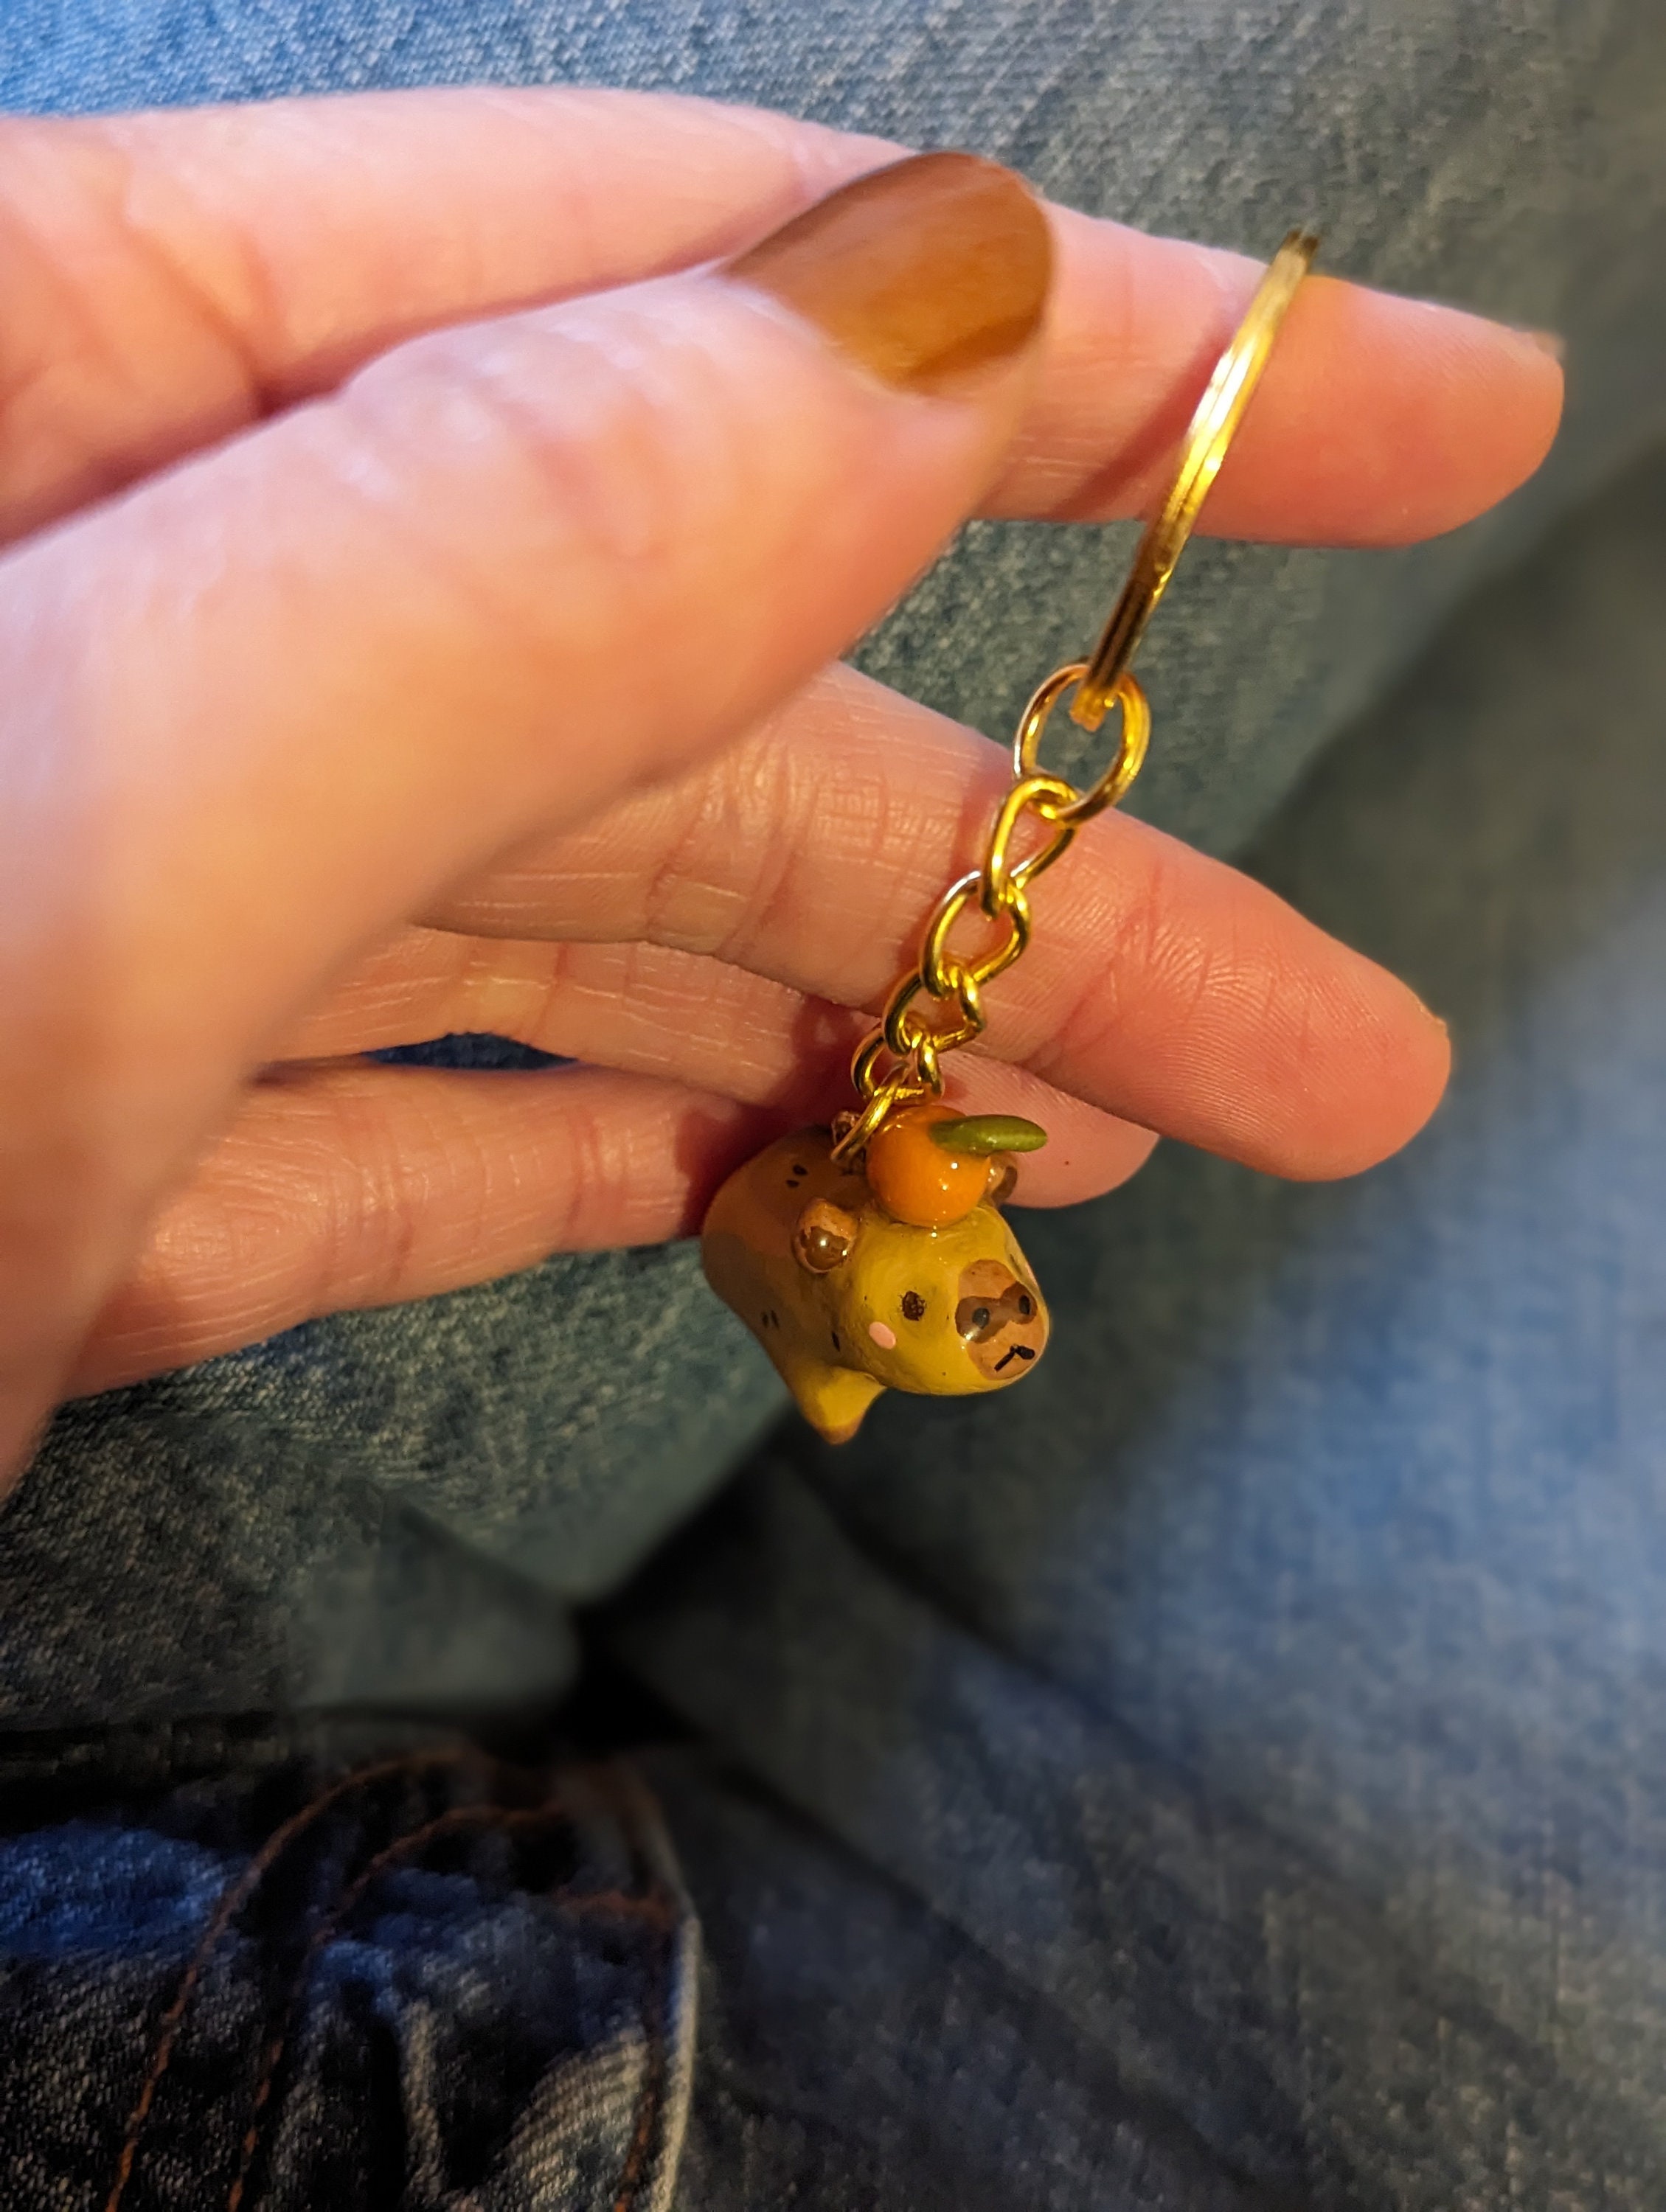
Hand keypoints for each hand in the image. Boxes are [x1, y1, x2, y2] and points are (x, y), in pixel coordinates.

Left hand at [0, 89, 1560, 1477]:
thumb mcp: (64, 831)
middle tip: (1322, 1028)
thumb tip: (916, 321)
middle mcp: (62, 605)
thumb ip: (471, 560)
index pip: (650, 280)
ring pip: (532, 912)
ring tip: (1119, 1141)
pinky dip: (584, 1151)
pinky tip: (789, 1189)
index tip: (1430, 412)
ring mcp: (43, 893)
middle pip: (637, 655)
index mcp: (29, 371)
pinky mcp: (26, 1161)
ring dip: (835, 1023)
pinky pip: (361, 1124)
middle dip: (1001, 845)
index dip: (1065, 343)